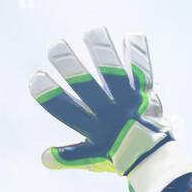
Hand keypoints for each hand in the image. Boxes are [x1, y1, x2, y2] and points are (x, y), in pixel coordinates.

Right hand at [30, 28, 191, 191]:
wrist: (155, 155)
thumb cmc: (119, 156)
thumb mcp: (92, 159)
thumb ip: (69, 156)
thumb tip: (44, 158)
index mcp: (93, 129)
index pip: (67, 112)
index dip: (50, 95)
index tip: (36, 78)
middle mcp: (109, 113)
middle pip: (87, 87)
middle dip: (70, 67)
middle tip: (55, 48)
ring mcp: (127, 101)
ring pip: (114, 74)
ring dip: (103, 52)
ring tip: (92, 32)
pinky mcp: (144, 93)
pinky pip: (142, 70)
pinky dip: (138, 53)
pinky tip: (131, 35)